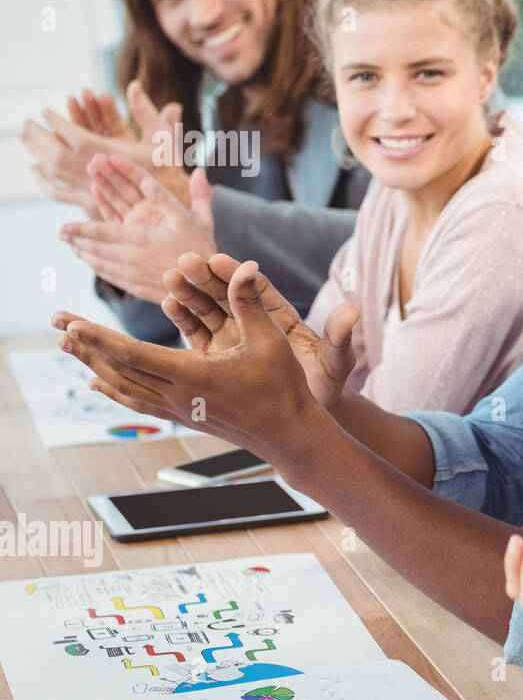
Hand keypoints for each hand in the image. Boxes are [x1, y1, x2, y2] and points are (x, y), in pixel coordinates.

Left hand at [22, 81, 185, 214]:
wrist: (171, 201)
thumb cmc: (168, 166)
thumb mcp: (163, 135)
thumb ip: (145, 111)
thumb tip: (133, 85)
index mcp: (119, 157)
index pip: (79, 137)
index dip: (60, 123)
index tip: (45, 111)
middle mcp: (103, 175)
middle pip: (60, 155)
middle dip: (41, 137)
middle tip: (26, 123)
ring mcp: (94, 190)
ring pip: (57, 172)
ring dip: (39, 153)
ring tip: (27, 138)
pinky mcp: (89, 202)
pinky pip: (60, 193)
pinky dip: (44, 182)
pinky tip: (35, 170)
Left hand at [50, 260, 320, 460]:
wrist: (288, 434)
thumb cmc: (283, 387)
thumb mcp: (269, 340)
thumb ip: (250, 303)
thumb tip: (246, 265)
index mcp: (194, 376)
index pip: (134, 355)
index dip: (101, 338)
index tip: (73, 323)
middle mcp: (178, 396)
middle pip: (119, 370)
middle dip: (86, 346)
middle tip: (57, 325)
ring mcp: (178, 409)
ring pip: (123, 387)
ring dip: (93, 365)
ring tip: (68, 348)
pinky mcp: (184, 415)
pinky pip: (138, 400)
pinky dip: (113, 389)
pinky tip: (98, 382)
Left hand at [60, 156, 217, 303]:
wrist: (207, 289)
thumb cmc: (203, 253)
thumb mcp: (200, 222)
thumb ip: (196, 196)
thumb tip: (198, 171)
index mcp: (143, 238)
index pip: (103, 229)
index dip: (82, 227)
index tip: (64, 225)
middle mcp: (133, 256)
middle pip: (96, 245)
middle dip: (77, 237)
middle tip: (61, 232)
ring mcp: (132, 273)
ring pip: (99, 261)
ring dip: (82, 252)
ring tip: (71, 244)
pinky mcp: (135, 287)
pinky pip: (108, 275)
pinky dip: (96, 266)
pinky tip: (89, 260)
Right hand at [163, 251, 358, 409]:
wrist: (308, 417)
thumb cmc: (325, 387)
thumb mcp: (335, 363)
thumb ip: (339, 338)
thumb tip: (353, 310)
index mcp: (283, 319)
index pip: (258, 290)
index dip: (238, 275)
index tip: (218, 260)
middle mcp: (256, 324)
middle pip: (229, 295)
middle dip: (207, 278)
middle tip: (186, 261)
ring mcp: (236, 340)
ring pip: (210, 311)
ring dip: (191, 294)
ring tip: (171, 279)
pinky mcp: (220, 358)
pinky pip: (199, 335)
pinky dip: (185, 321)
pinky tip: (169, 306)